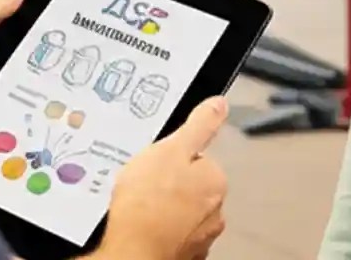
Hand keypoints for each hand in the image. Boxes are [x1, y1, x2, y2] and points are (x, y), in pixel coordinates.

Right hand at [92, 97, 229, 259]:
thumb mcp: (170, 149)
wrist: (131, 251)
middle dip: (168, 185)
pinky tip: (141, 226)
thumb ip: (199, 126)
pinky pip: (170, 235)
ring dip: (163, 209)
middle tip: (144, 185)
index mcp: (215, 181)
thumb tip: (219, 105)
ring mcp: (199, 237)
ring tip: (139, 207)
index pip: (197, 159)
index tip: (156, 163)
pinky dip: (158, 231)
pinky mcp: (182, 254)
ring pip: (179, 212)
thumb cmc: (148, 204)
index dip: (172, 158)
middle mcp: (214, 212)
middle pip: (189, 187)